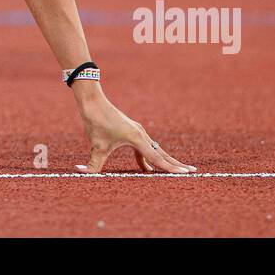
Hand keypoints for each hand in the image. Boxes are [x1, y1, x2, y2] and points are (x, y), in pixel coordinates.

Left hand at [73, 88, 195, 174]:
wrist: (93, 101)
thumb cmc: (96, 122)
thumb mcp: (95, 146)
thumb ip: (92, 165)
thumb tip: (82, 173)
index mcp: (137, 138)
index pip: (156, 157)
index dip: (170, 167)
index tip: (184, 173)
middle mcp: (141, 134)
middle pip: (161, 153)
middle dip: (175, 164)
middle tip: (192, 171)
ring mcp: (137, 132)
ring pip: (154, 150)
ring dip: (164, 161)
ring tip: (177, 170)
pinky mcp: (131, 131)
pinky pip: (144, 147)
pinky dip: (148, 158)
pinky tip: (146, 168)